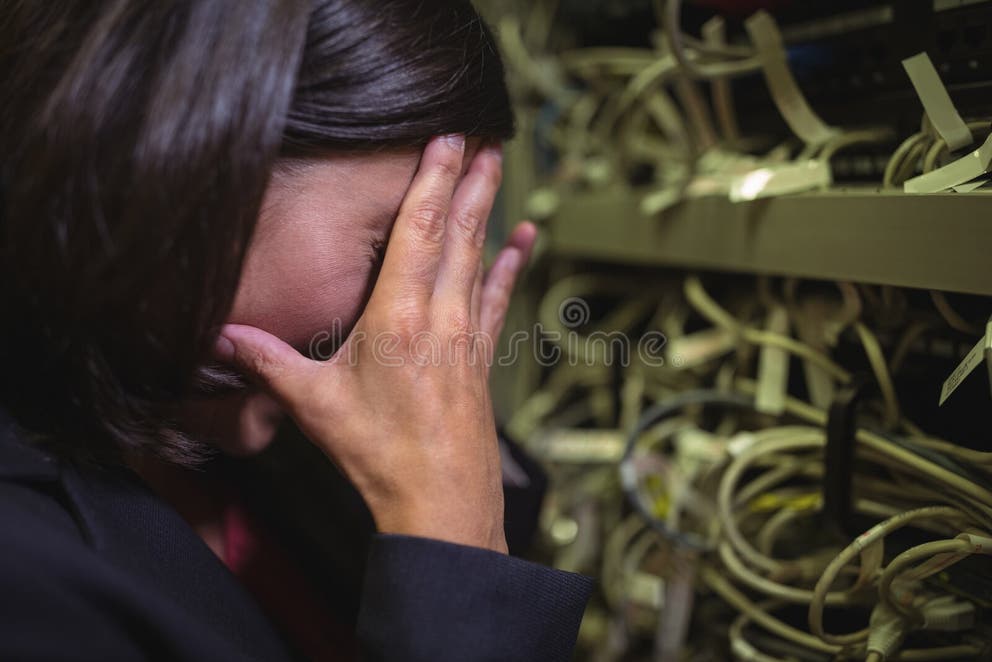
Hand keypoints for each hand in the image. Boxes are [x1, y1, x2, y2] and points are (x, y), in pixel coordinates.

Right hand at [213, 135, 535, 552]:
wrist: (441, 505)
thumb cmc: (379, 456)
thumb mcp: (314, 406)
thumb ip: (267, 363)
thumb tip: (217, 336)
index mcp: (397, 318)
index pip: (417, 233)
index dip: (431, 181)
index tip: (446, 140)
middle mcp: (440, 318)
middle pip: (457, 234)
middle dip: (469, 181)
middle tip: (484, 136)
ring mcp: (467, 337)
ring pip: (480, 259)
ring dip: (489, 210)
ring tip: (501, 168)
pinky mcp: (481, 358)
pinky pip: (498, 299)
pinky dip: (510, 267)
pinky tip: (524, 243)